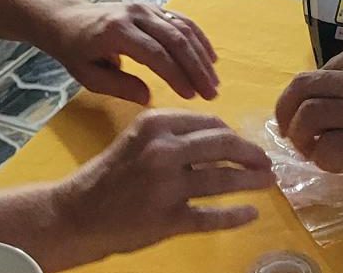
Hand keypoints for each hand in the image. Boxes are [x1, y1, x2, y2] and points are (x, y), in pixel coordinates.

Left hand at [43, 0, 220, 103]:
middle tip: (210, 93)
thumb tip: (149, 97)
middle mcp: (136, 14)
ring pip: (183, 28)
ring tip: (213, 81)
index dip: (175, 75)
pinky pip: (182, 20)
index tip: (190, 96)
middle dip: (196, 67)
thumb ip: (119, 86)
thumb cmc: (78, 52)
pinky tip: (211, 57)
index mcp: (117, 31)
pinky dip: (199, 38)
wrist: (71, 19)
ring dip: (202, 55)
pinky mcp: (155, 7)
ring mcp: (148, 7)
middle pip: (175, 39)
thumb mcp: (89, 76)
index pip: (155, 53)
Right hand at [57, 109, 272, 258]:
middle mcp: (164, 149)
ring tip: (267, 183)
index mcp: (157, 123)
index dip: (234, 135)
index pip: (211, 123)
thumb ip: (175, 133)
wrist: (75, 213)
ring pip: (223, 179)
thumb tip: (221, 137)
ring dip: (251, 181)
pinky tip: (250, 213)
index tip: (245, 145)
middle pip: (223, 145)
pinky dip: (235, 215)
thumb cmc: (110, 173)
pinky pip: (210, 216)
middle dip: (251, 153)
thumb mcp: (139, 138)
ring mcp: (167, 186)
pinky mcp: (167, 219)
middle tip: (266, 162)